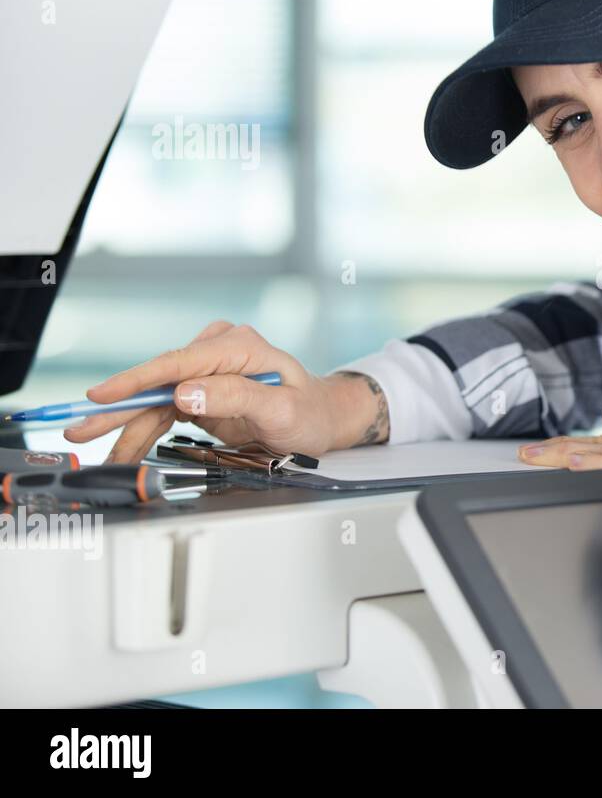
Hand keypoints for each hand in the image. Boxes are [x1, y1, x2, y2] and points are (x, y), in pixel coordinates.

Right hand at [64, 321, 387, 462]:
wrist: (321, 418)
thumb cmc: (310, 413)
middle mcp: (218, 351)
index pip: (178, 362)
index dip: (137, 379)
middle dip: (119, 409)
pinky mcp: (201, 388)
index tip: (103, 395)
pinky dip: (144, 430)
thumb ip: (236, 399)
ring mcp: (207, 369)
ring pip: (156, 399)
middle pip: (159, 382)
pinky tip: (123, 448)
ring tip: (100, 453)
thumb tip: (186, 393)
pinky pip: (164, 409)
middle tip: (81, 430)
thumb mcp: (281, 411)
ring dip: (127, 428)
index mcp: (238, 347)